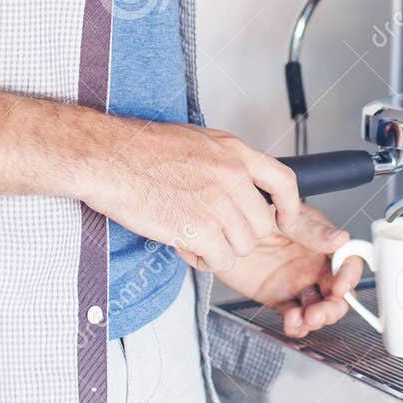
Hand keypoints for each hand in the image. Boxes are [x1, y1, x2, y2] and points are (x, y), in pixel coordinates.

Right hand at [77, 118, 304, 272]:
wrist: (111, 158)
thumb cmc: (142, 149)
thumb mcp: (197, 141)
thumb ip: (226, 163)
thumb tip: (240, 186)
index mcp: (234, 152)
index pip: (284, 182)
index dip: (290, 207)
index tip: (286, 220)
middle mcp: (233, 176)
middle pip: (262, 225)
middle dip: (241, 235)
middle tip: (215, 231)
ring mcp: (218, 203)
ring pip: (243, 246)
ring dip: (221, 249)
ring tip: (194, 235)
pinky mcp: (200, 230)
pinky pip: (221, 260)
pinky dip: (206, 261)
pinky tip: (187, 247)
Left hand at [184, 202, 365, 337]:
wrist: (222, 226)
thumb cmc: (253, 211)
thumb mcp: (283, 217)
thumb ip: (311, 230)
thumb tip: (341, 239)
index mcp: (321, 242)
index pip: (347, 260)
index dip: (349, 276)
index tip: (340, 287)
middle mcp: (313, 264)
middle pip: (337, 292)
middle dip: (333, 307)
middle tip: (319, 311)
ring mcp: (297, 283)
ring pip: (318, 307)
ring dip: (316, 318)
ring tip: (303, 318)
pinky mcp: (279, 298)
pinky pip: (295, 316)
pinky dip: (297, 324)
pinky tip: (292, 321)